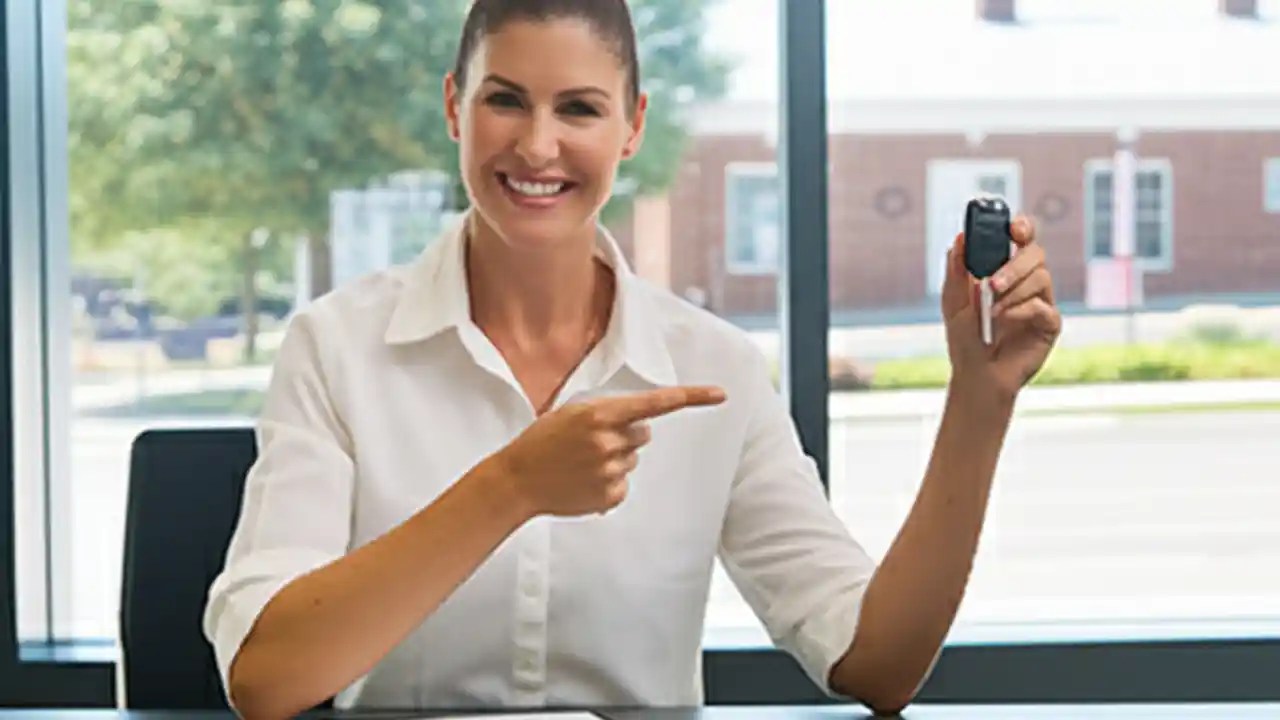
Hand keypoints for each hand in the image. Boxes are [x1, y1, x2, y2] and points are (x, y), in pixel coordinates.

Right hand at [491, 386, 726, 517]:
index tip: (721, 395)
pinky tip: (582, 482)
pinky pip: (624, 484)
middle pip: (644, 434)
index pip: (656, 403)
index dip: (692, 397)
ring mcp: (610, 470)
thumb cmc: (543, 441)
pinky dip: (608, 483)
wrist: (517, 479)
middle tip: (590, 441)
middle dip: (625, 435)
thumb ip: (609, 414)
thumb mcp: (572, 413)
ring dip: (614, 459)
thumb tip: (642, 427)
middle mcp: (610, 441)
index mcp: (601, 413)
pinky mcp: (610, 495)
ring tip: (580, 463)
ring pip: (633, 459)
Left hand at [942, 215, 1061, 401]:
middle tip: (992, 284)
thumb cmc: (965, 337)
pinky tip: (1003, 320)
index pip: (1021, 239)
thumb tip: (960, 238)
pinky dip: (1021, 310)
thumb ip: (957, 269)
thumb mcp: (953, 301)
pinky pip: (1043, 307)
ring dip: (1014, 291)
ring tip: (991, 310)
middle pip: (1036, 254)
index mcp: (1006, 269)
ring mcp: (1041, 301)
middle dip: (1014, 266)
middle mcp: (1027, 281)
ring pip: (1042, 278)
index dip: (1022, 227)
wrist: (975, 374)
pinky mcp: (1049, 324)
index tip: (1014, 228)